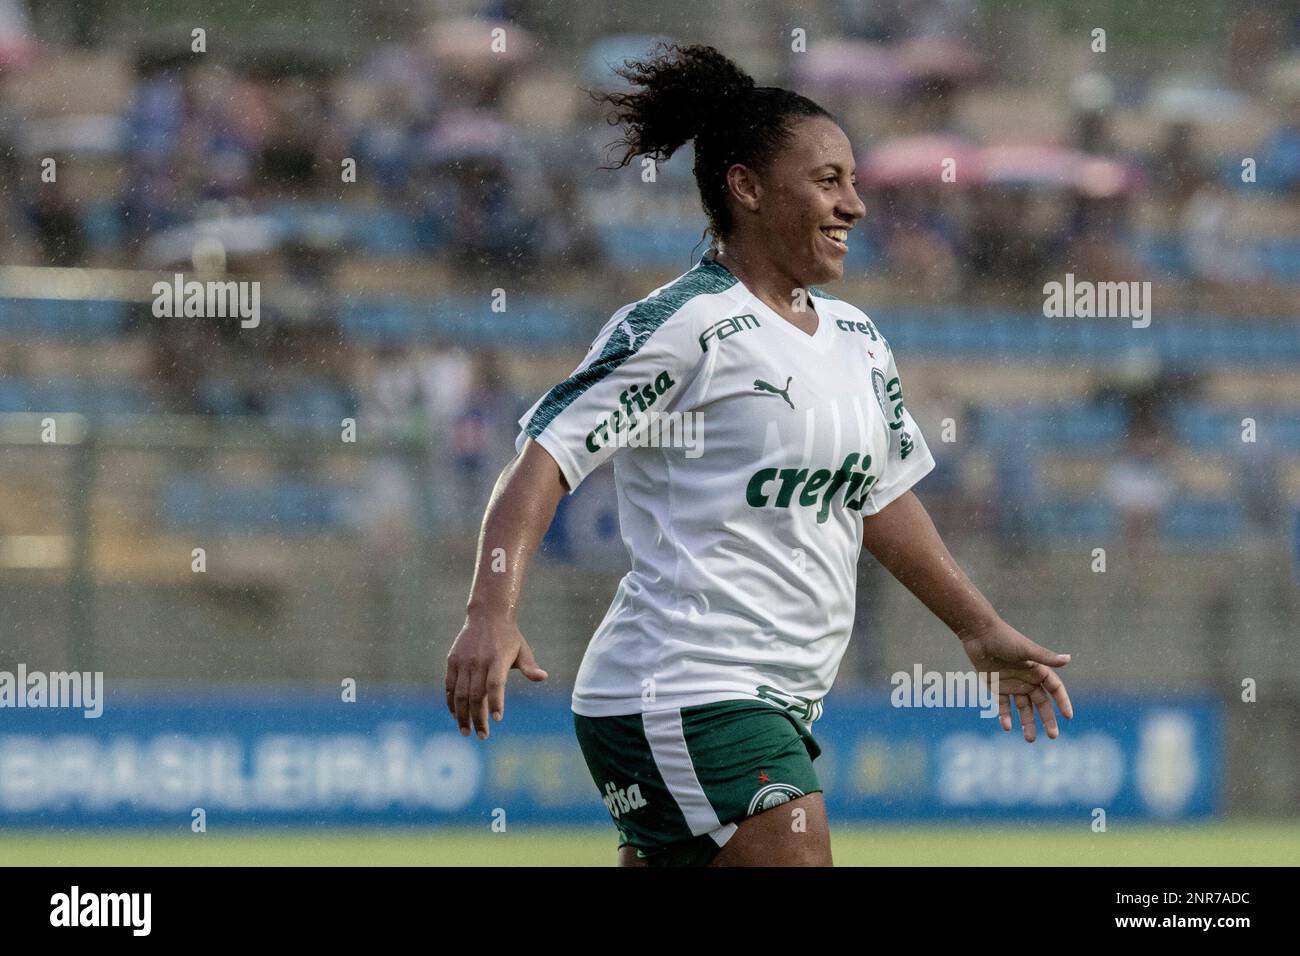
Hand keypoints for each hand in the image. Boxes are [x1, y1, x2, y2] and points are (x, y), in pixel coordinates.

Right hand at [445, 615, 547, 738]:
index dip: (495, 702)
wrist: (487, 615)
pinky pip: (449, 686)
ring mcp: (463, 662)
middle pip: (475, 695)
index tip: (498, 719)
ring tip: (466, 731)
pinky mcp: (452, 661)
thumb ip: (530, 667)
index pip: (495, 685)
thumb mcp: (522, 650)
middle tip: (482, 736)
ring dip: (462, 715)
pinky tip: (456, 715)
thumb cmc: (509, 637)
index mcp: (497, 659)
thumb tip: (543, 677)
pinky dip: (451, 703)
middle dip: (478, 718)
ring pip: (459, 694)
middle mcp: (478, 661)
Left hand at [959, 620, 1072, 741]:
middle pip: (1041, 703)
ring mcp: (1012, 683)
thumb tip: (1068, 659)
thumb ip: (1046, 657)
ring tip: (1030, 739)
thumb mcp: (1026, 650)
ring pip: (1022, 708)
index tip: (1068, 717)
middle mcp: (1027, 678)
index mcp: (1037, 669)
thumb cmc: (1004, 638)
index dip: (1062, 702)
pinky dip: (1004, 716)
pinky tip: (1006, 727)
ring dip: (1027, 723)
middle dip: (1047, 719)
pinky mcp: (996, 686)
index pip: (1055, 689)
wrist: (978, 633)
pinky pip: (1002, 705)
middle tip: (1053, 736)